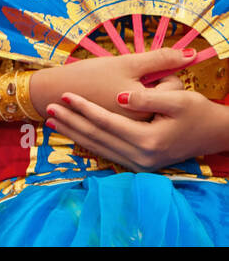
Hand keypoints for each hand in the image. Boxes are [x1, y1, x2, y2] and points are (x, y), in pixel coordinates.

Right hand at [30, 48, 195, 119]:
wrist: (50, 93)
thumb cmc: (88, 77)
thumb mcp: (126, 63)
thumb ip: (160, 59)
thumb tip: (193, 54)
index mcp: (144, 112)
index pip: (173, 91)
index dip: (165, 76)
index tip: (147, 71)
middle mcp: (138, 127)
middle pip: (164, 102)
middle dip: (156, 87)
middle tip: (135, 78)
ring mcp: (127, 132)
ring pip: (152, 110)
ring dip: (145, 97)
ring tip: (126, 88)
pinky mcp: (117, 132)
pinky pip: (135, 120)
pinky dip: (134, 108)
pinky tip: (122, 100)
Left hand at [44, 75, 228, 171]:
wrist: (213, 133)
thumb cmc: (197, 111)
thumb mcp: (178, 98)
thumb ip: (146, 98)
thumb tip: (118, 96)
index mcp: (148, 140)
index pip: (106, 122)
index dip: (83, 108)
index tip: (64, 95)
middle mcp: (141, 157)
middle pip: (96, 137)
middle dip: (71, 121)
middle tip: (48, 107)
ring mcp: (139, 164)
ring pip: (97, 147)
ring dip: (74, 133)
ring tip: (53, 120)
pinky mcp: (138, 165)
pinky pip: (106, 152)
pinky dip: (87, 141)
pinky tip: (73, 132)